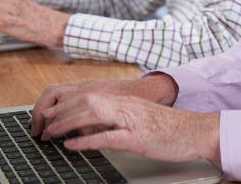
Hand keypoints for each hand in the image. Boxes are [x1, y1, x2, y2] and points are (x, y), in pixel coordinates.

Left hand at [32, 76, 178, 135]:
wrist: (195, 131)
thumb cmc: (171, 128)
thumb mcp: (140, 119)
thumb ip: (119, 119)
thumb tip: (97, 128)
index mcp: (126, 101)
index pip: (89, 95)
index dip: (67, 103)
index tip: (51, 112)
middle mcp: (126, 106)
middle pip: (86, 101)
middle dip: (62, 111)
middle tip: (45, 123)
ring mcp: (131, 120)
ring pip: (92, 114)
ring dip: (68, 123)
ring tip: (52, 133)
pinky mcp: (137, 137)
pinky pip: (107, 136)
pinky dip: (86, 140)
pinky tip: (73, 146)